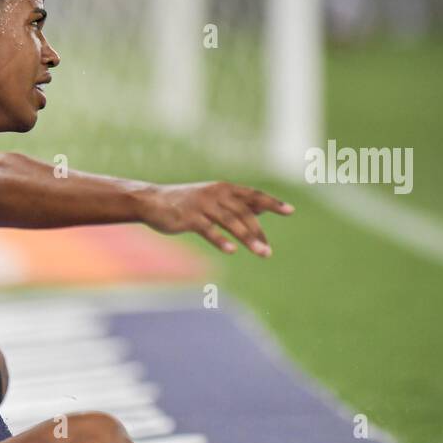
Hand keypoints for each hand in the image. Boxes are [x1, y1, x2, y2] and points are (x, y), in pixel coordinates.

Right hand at [139, 181, 294, 256]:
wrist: (152, 202)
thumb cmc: (185, 202)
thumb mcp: (214, 199)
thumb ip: (237, 204)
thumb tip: (263, 209)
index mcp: (224, 188)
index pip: (253, 195)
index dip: (272, 203)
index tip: (290, 211)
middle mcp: (216, 194)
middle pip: (244, 213)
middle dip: (258, 233)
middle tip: (269, 251)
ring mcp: (203, 205)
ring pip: (231, 222)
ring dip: (247, 238)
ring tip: (261, 253)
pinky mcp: (189, 218)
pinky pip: (208, 229)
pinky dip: (221, 240)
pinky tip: (232, 251)